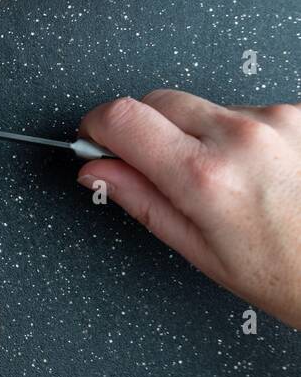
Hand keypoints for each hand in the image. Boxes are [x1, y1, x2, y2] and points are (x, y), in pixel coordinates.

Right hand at [78, 91, 300, 327]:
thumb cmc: (291, 275)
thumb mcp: (200, 250)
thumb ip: (139, 199)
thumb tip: (96, 170)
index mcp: (206, 177)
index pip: (123, 117)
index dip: (98, 126)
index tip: (95, 139)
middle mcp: (242, 137)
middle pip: (158, 101)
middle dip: (146, 130)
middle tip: (161, 172)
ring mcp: (278, 120)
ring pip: (205, 108)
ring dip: (200, 134)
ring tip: (230, 183)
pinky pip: (247, 113)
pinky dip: (241, 137)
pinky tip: (261, 173)